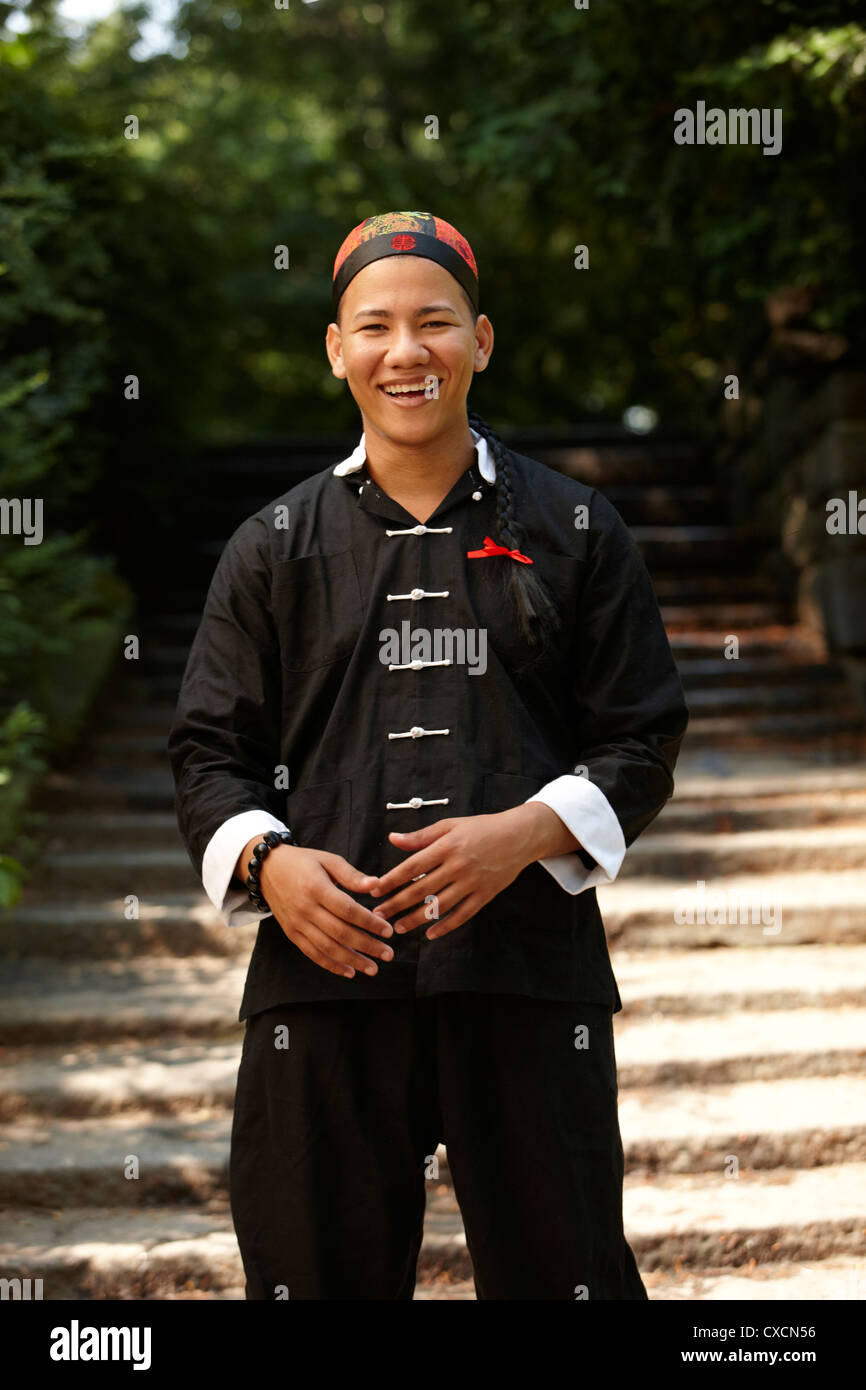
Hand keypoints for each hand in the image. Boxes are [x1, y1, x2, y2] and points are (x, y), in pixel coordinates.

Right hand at [256, 844, 394, 978]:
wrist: (267, 869)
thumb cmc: (303, 862)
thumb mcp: (327, 860)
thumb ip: (351, 875)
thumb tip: (376, 885)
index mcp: (317, 887)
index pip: (347, 910)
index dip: (369, 922)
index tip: (388, 931)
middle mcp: (305, 909)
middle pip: (340, 933)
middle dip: (367, 946)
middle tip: (388, 954)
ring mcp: (297, 924)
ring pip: (327, 948)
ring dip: (352, 961)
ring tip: (373, 968)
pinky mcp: (292, 934)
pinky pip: (312, 954)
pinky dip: (331, 965)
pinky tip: (349, 972)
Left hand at [368, 806, 547, 938]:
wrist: (519, 836)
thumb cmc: (482, 828)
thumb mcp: (450, 825)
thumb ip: (421, 836)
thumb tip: (393, 839)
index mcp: (446, 846)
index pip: (412, 866)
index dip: (391, 880)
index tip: (374, 891)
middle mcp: (458, 866)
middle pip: (421, 889)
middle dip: (397, 904)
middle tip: (379, 915)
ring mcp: (472, 882)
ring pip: (440, 906)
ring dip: (417, 919)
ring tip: (399, 928)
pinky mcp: (485, 895)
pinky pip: (463, 915)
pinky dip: (446, 926)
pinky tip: (431, 934)